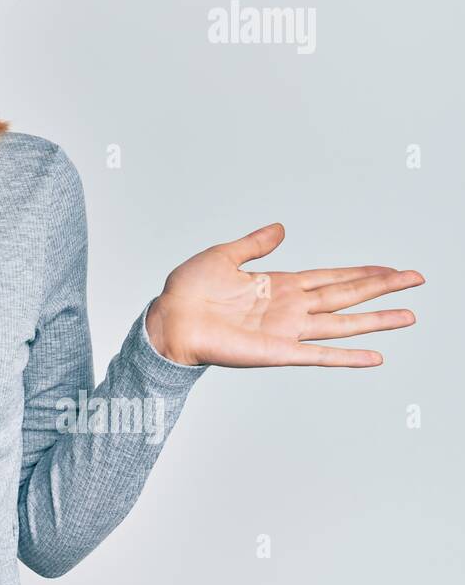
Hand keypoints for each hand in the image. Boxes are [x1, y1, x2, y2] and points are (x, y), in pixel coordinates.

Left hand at [144, 223, 424, 367]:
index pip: (331, 276)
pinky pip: (318, 354)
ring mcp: (286, 329)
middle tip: (416, 279)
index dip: (361, 271)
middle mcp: (289, 307)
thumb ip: (255, 244)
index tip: (390, 267)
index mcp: (278, 284)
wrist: (168, 318)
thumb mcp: (223, 256)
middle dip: (382, 287)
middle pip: (346, 295)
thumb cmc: (187, 291)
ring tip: (409, 316)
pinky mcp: (276, 350)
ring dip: (376, 320)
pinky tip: (375, 356)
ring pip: (342, 323)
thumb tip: (281, 228)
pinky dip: (346, 356)